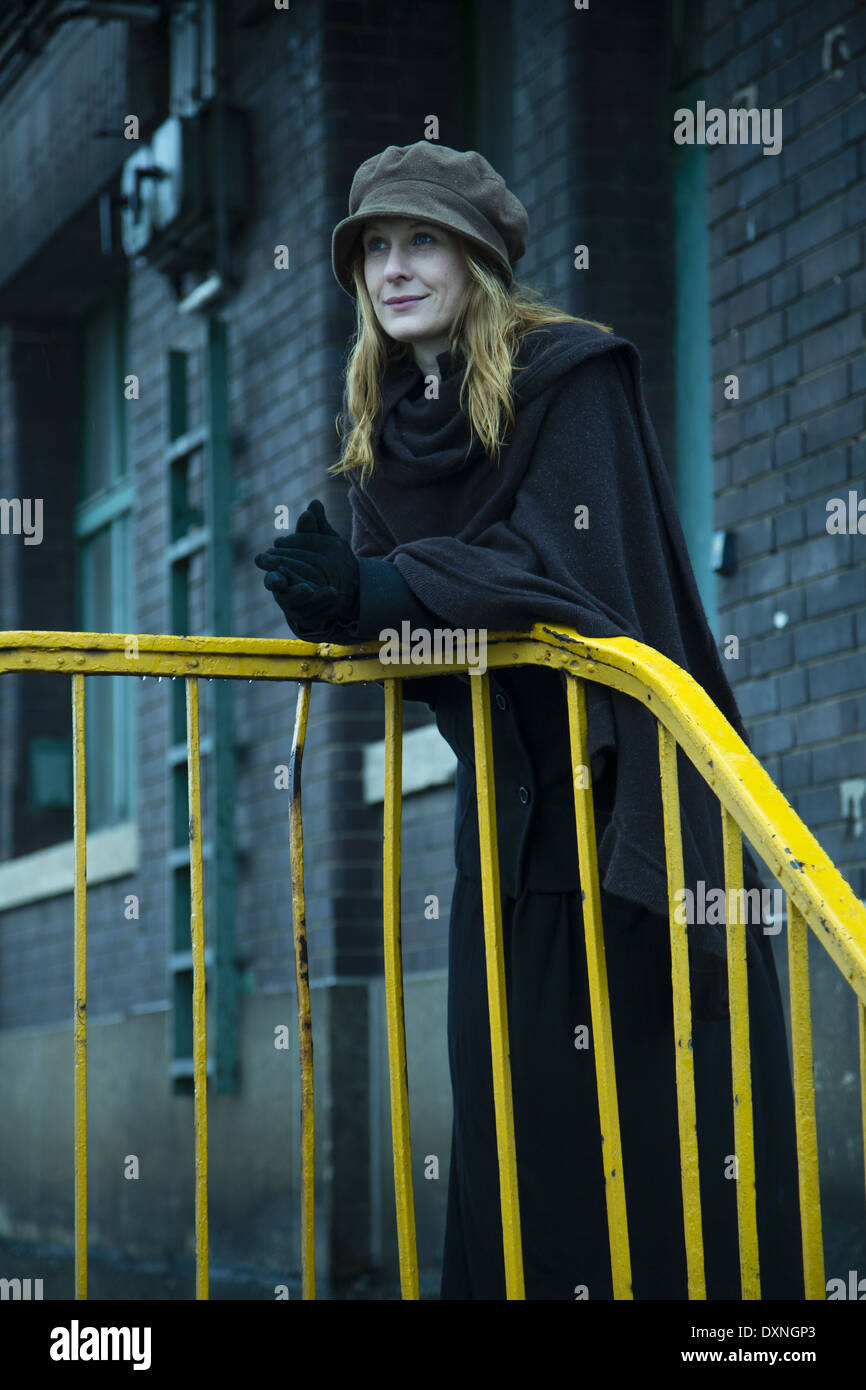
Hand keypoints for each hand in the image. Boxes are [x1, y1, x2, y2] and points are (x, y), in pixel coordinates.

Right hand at [254, 499, 359, 634]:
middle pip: (275, 582)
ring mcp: (294, 601)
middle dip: (279, 579)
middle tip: (281, 573)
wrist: (340, 585)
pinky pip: (311, 611)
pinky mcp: (308, 613)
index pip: (271, 563)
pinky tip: (332, 593)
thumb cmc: (321, 560)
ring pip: (290, 600)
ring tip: (308, 589)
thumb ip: (315, 528)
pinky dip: (321, 601)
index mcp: (280, 565)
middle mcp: (282, 585)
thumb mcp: (322, 542)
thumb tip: (314, 505)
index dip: (269, 562)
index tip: (267, 555)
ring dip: (298, 593)